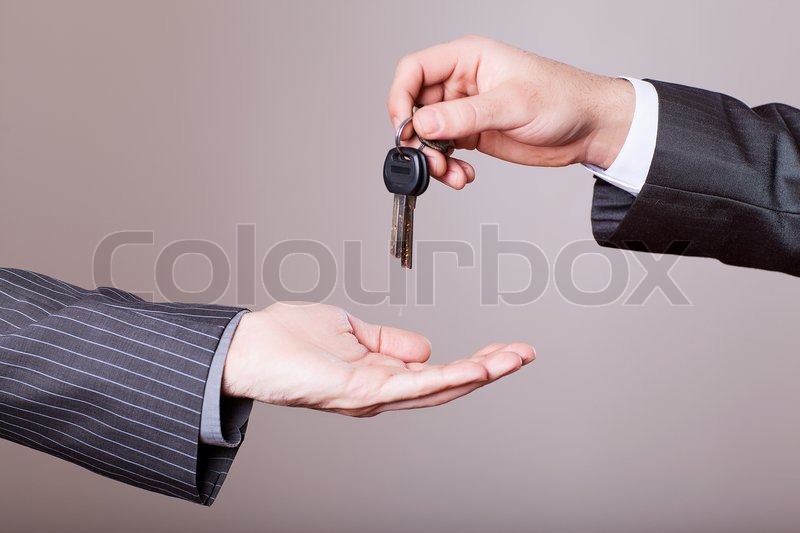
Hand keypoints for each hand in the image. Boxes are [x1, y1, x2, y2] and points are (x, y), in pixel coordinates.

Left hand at [222, 303, 534, 416]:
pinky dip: (449, 378)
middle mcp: (382, 391)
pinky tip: (477, 368)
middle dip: (490, 369)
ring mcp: (373, 395)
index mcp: (381, 375)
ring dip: (481, 373)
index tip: (506, 348)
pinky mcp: (361, 391)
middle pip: (447, 384)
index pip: (439, 370)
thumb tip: (425, 346)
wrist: (246, 346)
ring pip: (439, 388)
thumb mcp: (351, 330)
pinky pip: (413, 386)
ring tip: (514, 359)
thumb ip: (388, 341)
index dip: (475, 361)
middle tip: (525, 354)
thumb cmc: (288, 340)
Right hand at [387, 35, 634, 188]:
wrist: (590, 127)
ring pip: (427, 135)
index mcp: (467, 59)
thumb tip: (422, 123)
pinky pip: (445, 152)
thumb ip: (464, 115)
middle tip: (430, 160)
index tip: (403, 127)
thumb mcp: (511, 104)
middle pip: (415, 106)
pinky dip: (447, 168)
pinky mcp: (473, 135)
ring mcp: (465, 111)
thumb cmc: (562, 98)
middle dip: (417, 138)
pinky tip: (463, 177)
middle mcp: (461, 83)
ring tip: (450, 174)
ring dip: (432, 159)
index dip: (401, 97)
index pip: (414, 70)